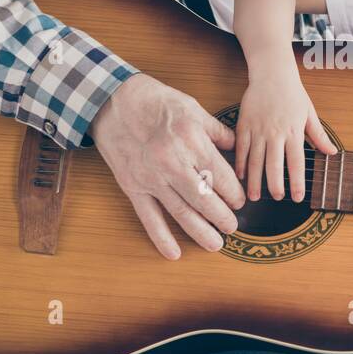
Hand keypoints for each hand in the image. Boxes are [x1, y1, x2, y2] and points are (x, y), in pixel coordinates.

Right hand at [90, 72, 244, 260]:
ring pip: (181, 213)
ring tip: (216, 245)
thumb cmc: (156, 101)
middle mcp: (172, 163)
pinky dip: (161, 238)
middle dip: (223, 217)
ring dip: (201, 233)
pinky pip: (149, 217)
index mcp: (191, 141)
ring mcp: (151, 177)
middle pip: (205, 200)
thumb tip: (236, 147)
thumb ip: (217, 131)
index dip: (235, 194)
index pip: (222, 177)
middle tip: (233, 227)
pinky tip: (174, 253)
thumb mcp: (193, 108)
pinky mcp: (132, 186)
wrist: (112, 100)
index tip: (240, 201)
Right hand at [234, 67, 337, 202]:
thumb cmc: (293, 93)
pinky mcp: (244, 124)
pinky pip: (241, 148)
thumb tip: (332, 152)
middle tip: (276, 199)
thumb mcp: (309, 113)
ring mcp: (258, 129)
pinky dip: (240, 163)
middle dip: (274, 185)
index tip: (297, 198)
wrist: (272, 73)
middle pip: (274, 164)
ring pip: (255, 160)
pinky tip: (240, 176)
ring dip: (254, 180)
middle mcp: (275, 132)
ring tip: (253, 197)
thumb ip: (318, 135)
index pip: (296, 162)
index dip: (297, 182)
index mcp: (293, 131)